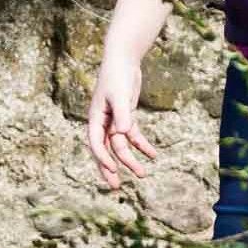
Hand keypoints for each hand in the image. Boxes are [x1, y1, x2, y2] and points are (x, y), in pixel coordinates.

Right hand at [84, 59, 157, 189]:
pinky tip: (153, 155)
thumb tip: (124, 133)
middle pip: (105, 150)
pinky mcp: (126, 117)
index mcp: (95, 117)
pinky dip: (142, 146)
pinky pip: (133, 136)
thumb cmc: (117, 75)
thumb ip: (122, 114)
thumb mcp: (119, 94)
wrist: (123, 59)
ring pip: (120, 146)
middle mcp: (103, 122)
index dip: (102, 157)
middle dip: (110, 168)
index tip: (112, 169)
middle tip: (116, 187)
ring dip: (130, 159)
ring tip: (142, 174)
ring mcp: (114, 120)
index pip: (96, 142)